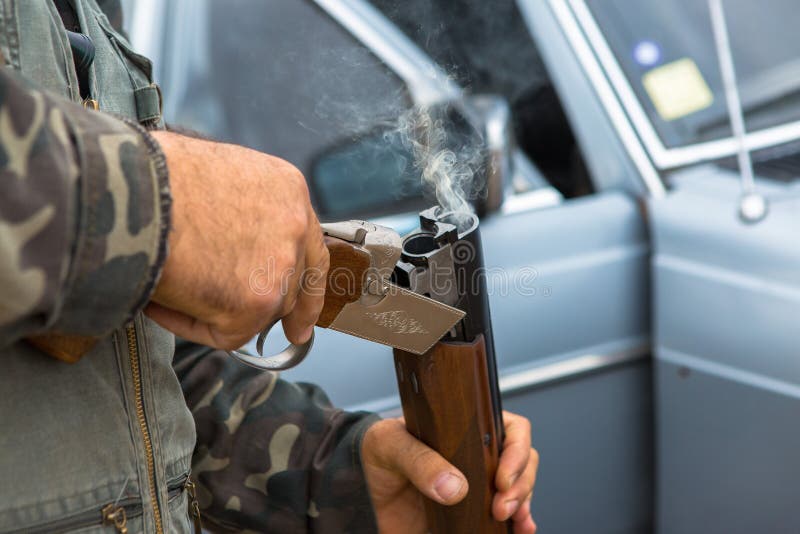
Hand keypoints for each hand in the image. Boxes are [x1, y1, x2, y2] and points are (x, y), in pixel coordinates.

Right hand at [145, 131, 328, 349]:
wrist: (128, 188)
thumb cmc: (149, 173)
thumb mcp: (214, 173)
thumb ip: (237, 208)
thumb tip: (224, 239)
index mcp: (287, 190)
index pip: (308, 244)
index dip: (305, 281)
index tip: (303, 317)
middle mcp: (294, 226)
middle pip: (292, 283)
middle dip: (273, 306)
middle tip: (263, 324)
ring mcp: (279, 267)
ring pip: (260, 311)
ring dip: (220, 309)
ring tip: (171, 285)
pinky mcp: (254, 303)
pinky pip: (224, 333)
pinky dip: (188, 324)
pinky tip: (160, 300)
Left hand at [362, 411, 537, 532]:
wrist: (357, 491)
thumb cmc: (373, 454)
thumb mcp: (389, 445)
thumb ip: (418, 460)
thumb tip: (454, 487)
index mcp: (465, 428)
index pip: (510, 428)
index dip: (516, 451)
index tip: (502, 478)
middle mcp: (477, 455)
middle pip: (523, 461)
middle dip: (521, 484)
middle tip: (502, 507)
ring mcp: (478, 485)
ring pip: (520, 490)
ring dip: (523, 505)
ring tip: (513, 522)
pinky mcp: (471, 513)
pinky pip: (506, 518)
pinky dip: (517, 525)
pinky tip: (518, 531)